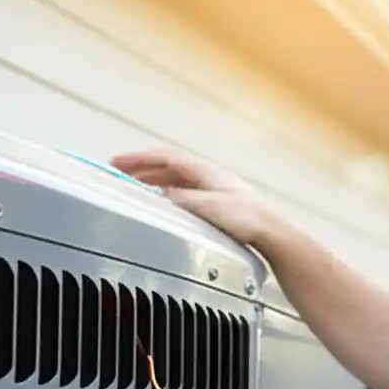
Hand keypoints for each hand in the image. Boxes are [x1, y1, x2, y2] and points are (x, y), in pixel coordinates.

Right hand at [109, 148, 285, 248]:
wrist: (272, 231)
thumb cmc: (246, 218)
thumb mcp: (208, 207)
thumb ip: (182, 200)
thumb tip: (159, 195)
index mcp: (204, 171)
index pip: (164, 157)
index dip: (138, 159)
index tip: (116, 163)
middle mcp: (207, 175)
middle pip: (167, 165)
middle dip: (141, 167)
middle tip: (118, 172)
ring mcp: (212, 187)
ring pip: (174, 177)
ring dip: (152, 179)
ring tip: (133, 185)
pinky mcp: (216, 201)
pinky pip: (183, 190)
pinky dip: (165, 191)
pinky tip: (161, 200)